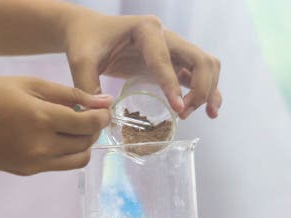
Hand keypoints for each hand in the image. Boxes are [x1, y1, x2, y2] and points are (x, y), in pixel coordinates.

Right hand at [0, 76, 111, 175]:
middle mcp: (41, 147)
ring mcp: (33, 163)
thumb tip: (103, 102)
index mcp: (42, 120)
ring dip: (82, 144)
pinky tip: (50, 136)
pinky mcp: (25, 171)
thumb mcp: (29, 84)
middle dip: (93, 129)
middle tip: (85, 114)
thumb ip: (69, 94)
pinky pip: (58, 165)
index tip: (102, 108)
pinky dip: (63, 152)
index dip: (102, 116)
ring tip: (69, 127)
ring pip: (77, 160)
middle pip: (86, 143)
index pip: (89, 124)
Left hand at [63, 13, 221, 119]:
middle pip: (200, 59)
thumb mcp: (80, 61)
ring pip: (206, 66)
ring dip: (208, 91)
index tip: (178, 109)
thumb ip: (87, 86)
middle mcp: (166, 36)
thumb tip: (106, 112)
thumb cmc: (84, 42)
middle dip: (200, 89)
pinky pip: (198, 74)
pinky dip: (208, 91)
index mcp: (146, 29)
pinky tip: (210, 111)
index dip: (173, 85)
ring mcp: (173, 48)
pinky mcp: (173, 62)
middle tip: (183, 114)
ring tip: (195, 115)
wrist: (87, 32)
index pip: (166, 59)